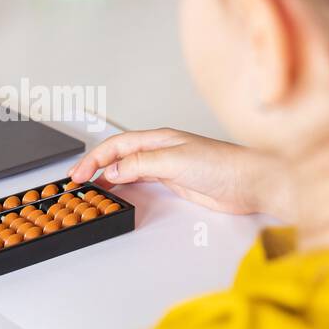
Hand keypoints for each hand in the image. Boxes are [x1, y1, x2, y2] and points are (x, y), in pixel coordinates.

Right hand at [68, 128, 289, 216]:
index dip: (95, 158)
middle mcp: (161, 150)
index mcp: (158, 138)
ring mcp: (168, 167)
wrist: (251, 182)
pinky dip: (125, 186)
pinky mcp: (177, 183)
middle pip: (119, 155)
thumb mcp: (175, 160)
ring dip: (108, 176)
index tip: (79, 174)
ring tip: (91, 187)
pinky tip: (119, 191)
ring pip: (128, 168)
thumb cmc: (224, 164)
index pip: (117, 145)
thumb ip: (142, 163)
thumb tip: (114, 170)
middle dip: (95, 165)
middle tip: (76, 181)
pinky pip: (142, 182)